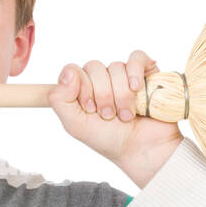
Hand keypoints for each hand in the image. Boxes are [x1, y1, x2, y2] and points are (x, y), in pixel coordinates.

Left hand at [47, 50, 182, 187]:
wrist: (141, 149)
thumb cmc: (109, 138)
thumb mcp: (75, 124)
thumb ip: (60, 99)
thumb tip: (68, 73)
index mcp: (81, 88)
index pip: (73, 71)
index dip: (82, 89)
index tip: (90, 108)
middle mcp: (101, 79)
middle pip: (94, 67)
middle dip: (102, 95)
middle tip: (109, 115)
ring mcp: (123, 75)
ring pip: (116, 67)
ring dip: (122, 95)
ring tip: (126, 115)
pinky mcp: (145, 73)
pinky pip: (136, 57)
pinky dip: (135, 72)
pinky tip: (136, 89)